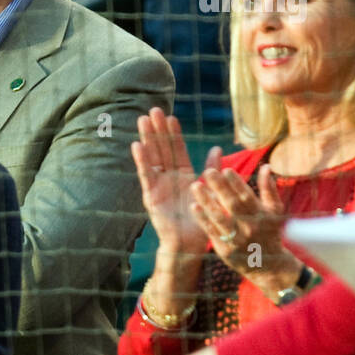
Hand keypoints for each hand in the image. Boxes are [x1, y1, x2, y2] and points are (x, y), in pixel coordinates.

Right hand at [131, 107, 219, 257]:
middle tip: (153, 110)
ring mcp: (158, 186)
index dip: (174, 133)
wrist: (190, 245)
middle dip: (158, 130)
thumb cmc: (201, 221)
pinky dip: (142, 160)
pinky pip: (146, 175)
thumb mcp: (210, 191)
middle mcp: (168, 178)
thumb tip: (217, 148)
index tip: (171, 116)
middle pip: (162, 149)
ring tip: (142, 120)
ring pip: (152, 157)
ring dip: (147, 138)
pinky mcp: (151, 196)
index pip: (177, 149)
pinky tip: (137, 145)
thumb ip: (211, 169)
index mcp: (183, 175)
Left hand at [190, 164, 299, 297]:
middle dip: (219, 188)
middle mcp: (250, 227)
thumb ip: (269, 189)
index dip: (237, 183)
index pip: (248, 197)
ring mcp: (237, 239)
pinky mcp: (225, 250)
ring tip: (195, 186)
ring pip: (220, 218)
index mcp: (262, 215)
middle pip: (233, 205)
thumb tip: (266, 166)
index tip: (226, 169)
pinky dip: (203, 220)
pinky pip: (212, 232)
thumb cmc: (269, 232)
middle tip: (207, 171)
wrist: (269, 267)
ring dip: (206, 201)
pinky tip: (193, 207)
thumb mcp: (274, 211)